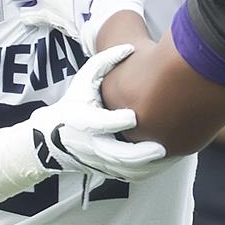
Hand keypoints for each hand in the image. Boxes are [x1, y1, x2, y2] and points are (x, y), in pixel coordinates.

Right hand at [28, 44, 167, 180]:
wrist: (52, 139)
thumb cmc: (73, 104)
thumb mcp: (83, 80)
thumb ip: (105, 62)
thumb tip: (130, 48)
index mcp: (79, 120)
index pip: (96, 124)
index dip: (114, 122)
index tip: (133, 117)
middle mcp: (88, 144)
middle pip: (115, 155)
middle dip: (138, 154)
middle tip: (161, 147)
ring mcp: (98, 161)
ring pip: (125, 170)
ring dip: (149, 166)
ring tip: (171, 155)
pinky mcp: (107, 171)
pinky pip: (130, 176)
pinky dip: (149, 172)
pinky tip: (168, 161)